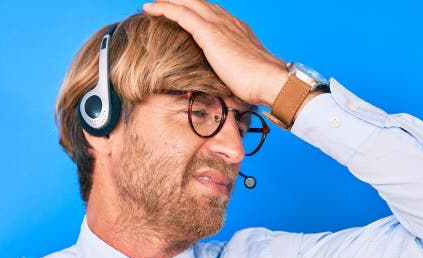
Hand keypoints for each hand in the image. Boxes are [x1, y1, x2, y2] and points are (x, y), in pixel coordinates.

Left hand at [142, 0, 288, 106]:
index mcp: (236, 29)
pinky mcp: (210, 33)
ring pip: (188, 3)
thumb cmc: (260, 84)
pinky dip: (165, 9)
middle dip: (179, 1)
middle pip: (198, 3)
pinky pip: (182, 14)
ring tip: (152, 3)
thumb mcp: (243, 72)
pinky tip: (151, 9)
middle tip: (161, 1)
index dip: (194, 10)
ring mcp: (220, 25)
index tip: (180, 11)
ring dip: (168, 1)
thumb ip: (231, 70)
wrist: (270, 82)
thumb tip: (225, 83)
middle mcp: (228, 22)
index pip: (211, 13)